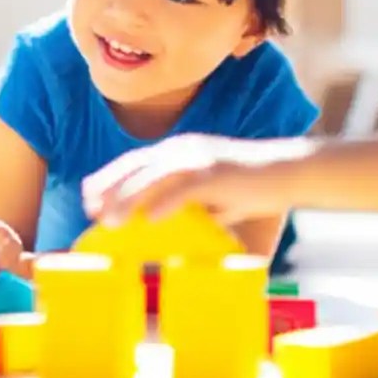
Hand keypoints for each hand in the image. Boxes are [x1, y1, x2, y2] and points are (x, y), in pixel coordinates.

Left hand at [82, 133, 299, 225]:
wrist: (288, 171)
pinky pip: (186, 188)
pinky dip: (167, 203)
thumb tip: (166, 228)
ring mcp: (201, 159)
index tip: (88, 196)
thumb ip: (187, 207)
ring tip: (111, 220)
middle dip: (110, 188)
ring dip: (130, 197)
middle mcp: (184, 149)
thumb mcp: (209, 196)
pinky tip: (151, 219)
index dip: (109, 178)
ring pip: (155, 176)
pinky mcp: (219, 173)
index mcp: (179, 151)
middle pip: (137, 166)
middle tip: (90, 209)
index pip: (135, 161)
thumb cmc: (250, 186)